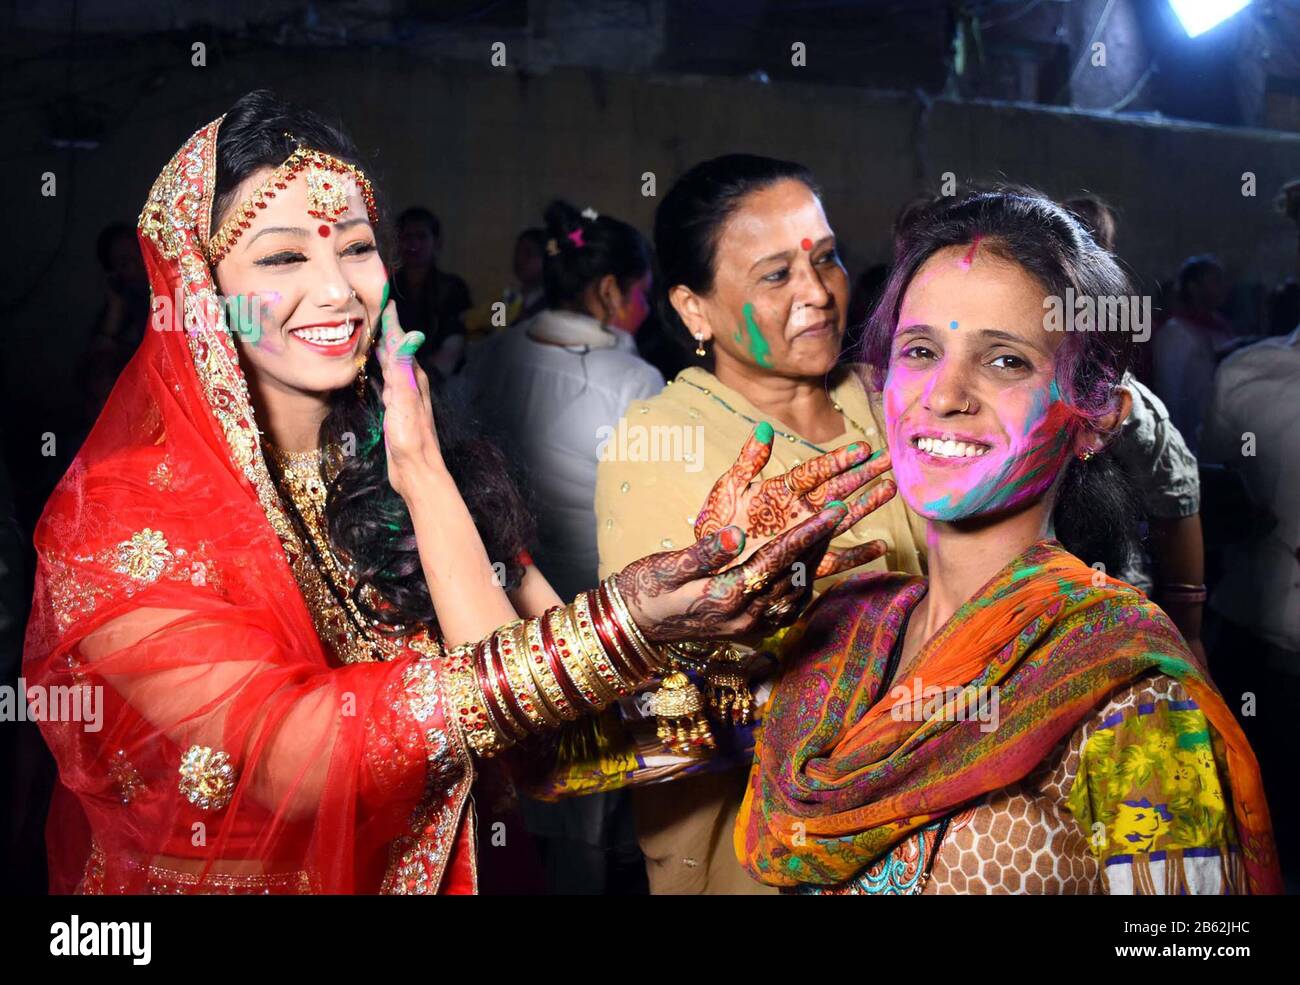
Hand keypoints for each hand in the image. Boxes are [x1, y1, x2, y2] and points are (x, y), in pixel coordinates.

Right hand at [376, 299, 445, 499]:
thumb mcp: (405, 399)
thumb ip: (404, 368)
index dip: (392, 321)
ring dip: (380, 350)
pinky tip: (372, 371)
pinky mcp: (395, 410)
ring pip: (389, 365)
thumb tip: (411, 336)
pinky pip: (385, 382)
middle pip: (395, 351)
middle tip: (372, 310)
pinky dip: (377, 371)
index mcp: (413, 377)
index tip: (384, 300)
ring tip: (369, 334)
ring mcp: (404, 397)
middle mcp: (411, 384)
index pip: (400, 341)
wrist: (415, 472)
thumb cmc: (411, 438)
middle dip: (385, 330)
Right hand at [615, 500, 850, 644]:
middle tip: (841, 510)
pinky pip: (787, 609)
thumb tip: (736, 532)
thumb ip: (704, 551)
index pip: (778, 559)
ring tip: (829, 531)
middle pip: (796, 575)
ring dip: (816, 561)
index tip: (833, 510)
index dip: (809, 533)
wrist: (631, 628)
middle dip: (821, 541)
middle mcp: (744, 616)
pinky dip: (803, 585)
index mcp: (726, 596)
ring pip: (796, 592)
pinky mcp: (747, 631)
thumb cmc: (645, 589)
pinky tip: (809, 568)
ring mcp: (748, 628)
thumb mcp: (668, 566)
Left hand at [694, 423, 896, 578]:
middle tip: (889, 457)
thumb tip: (762, 428)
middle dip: (862, 474)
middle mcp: (798, 511)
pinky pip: (835, 560)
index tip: (862, 448)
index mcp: (781, 491)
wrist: (709, 566)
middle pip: (836, 489)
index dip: (837, 460)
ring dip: (866, 504)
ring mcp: (804, 536)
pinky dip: (857, 555)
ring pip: (842, 518)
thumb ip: (747, 463)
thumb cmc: (716, 526)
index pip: (813, 471)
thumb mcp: (727, 491)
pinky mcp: (805, 563)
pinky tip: (880, 547)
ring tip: (890, 488)